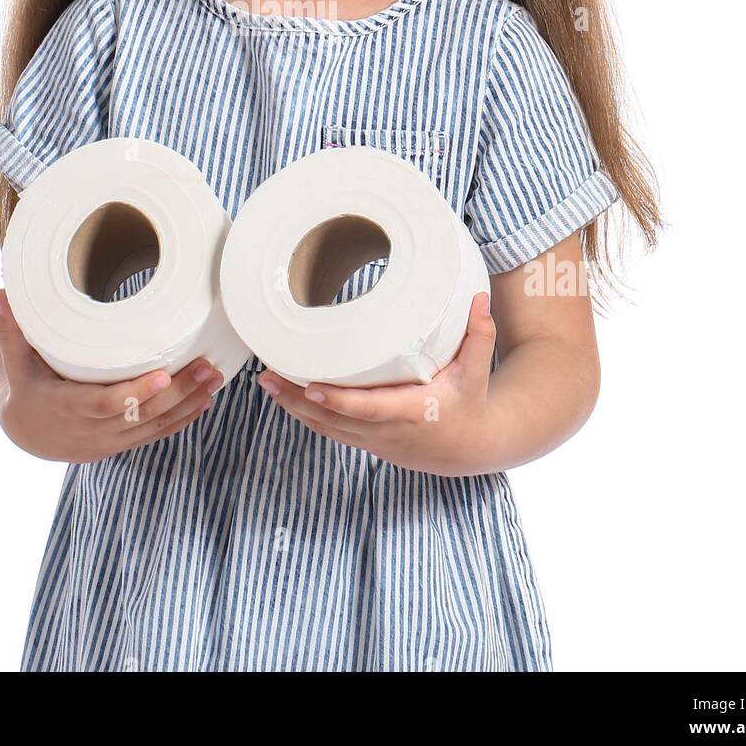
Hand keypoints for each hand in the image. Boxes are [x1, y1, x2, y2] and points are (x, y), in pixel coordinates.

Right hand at [0, 288, 223, 462]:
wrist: (27, 435)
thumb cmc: (24, 389)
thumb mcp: (14, 364)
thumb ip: (12, 330)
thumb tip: (0, 292)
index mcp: (66, 409)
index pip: (104, 405)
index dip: (134, 393)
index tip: (162, 375)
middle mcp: (92, 431)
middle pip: (141, 416)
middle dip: (177, 394)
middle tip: (207, 367)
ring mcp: (110, 441)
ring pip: (155, 427)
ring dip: (189, 404)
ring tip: (215, 377)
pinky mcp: (123, 442)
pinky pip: (157, 434)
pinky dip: (183, 419)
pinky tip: (206, 400)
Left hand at [256, 291, 501, 476]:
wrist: (473, 447)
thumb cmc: (471, 403)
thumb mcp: (477, 371)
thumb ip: (479, 335)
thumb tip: (479, 298)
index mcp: (411, 412)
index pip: (368, 409)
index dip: (339, 402)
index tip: (312, 389)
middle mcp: (387, 431)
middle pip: (334, 420)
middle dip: (298, 401)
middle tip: (267, 377)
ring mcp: (374, 441)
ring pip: (325, 428)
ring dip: (293, 407)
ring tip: (266, 383)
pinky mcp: (367, 442)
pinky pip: (330, 432)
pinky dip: (305, 416)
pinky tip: (284, 398)